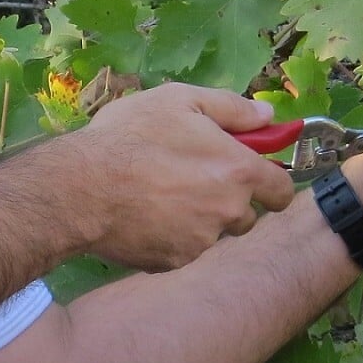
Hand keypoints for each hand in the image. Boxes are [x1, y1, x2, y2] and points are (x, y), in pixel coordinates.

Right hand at [70, 83, 299, 269]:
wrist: (80, 187)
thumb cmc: (130, 135)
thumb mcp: (179, 100)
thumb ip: (231, 108)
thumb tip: (267, 117)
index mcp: (238, 171)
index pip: (281, 191)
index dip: (271, 185)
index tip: (254, 179)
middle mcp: (228, 211)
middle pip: (246, 215)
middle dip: (228, 201)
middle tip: (191, 180)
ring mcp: (201, 242)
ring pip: (211, 233)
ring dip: (198, 219)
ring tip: (159, 196)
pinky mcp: (172, 262)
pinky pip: (181, 249)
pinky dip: (169, 236)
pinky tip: (143, 216)